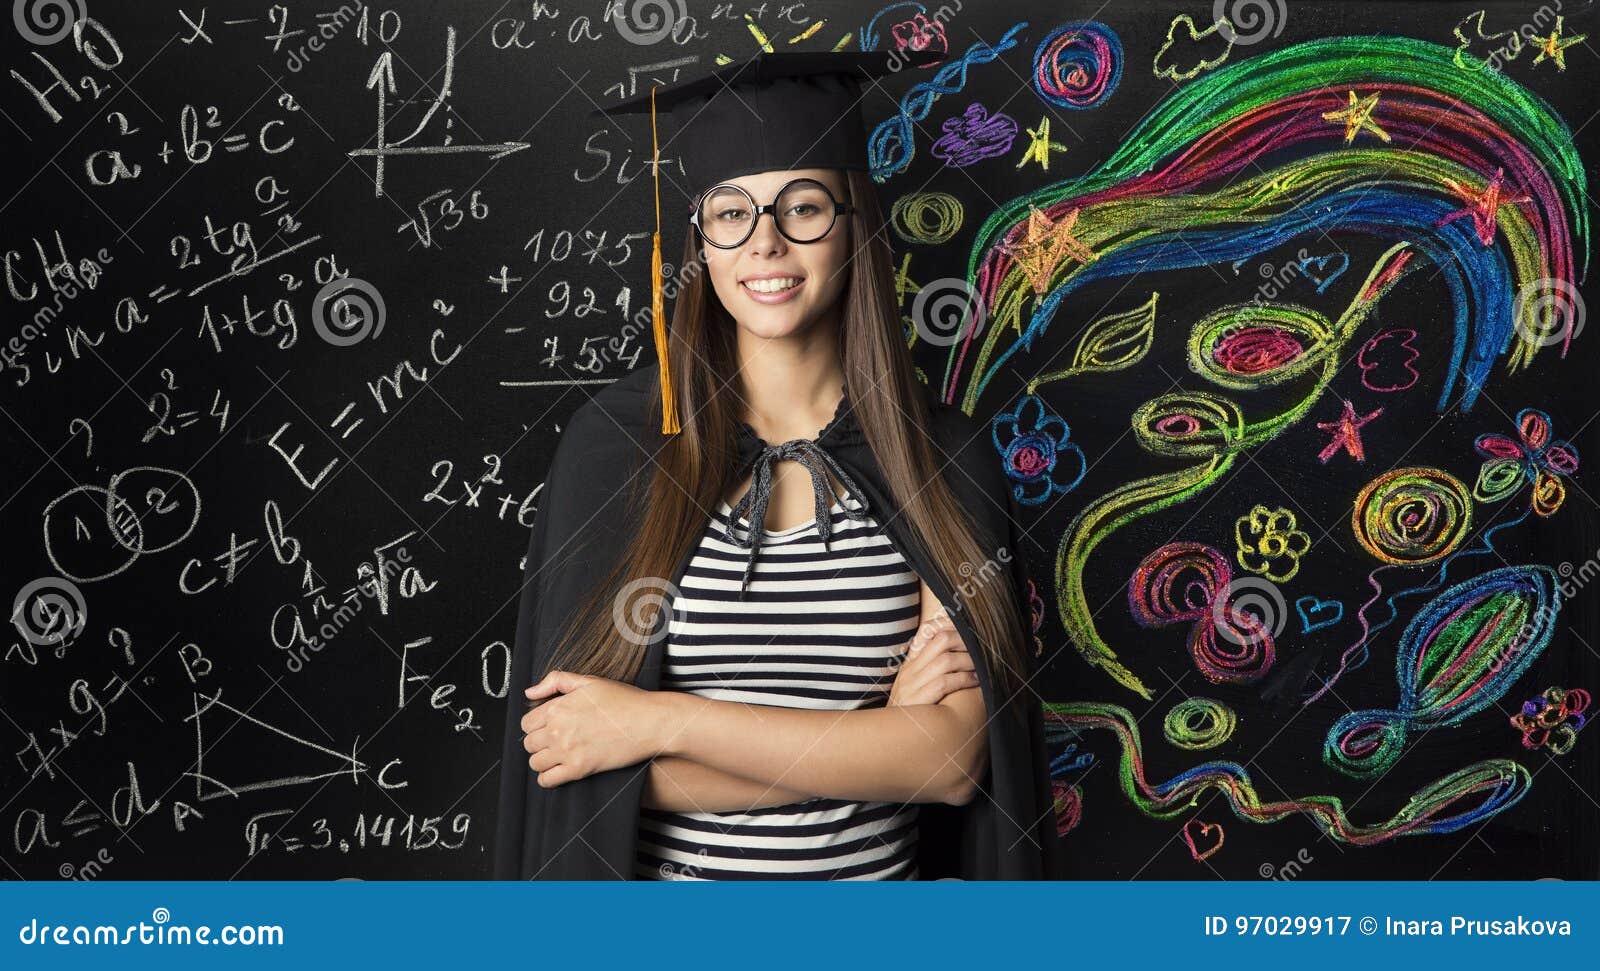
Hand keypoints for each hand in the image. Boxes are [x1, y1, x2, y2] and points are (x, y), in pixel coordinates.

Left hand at [520, 671, 665, 786]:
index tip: (548, 726)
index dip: (536, 725)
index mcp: (558, 707)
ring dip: (543, 760)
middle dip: (539, 742)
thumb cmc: (624, 700)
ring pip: (535, 762)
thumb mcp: (589, 681)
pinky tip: (558, 770)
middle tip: (555, 740)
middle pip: (528, 743)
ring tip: (558, 755)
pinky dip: (548, 778)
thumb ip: (555, 681)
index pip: (526, 723)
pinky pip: (547, 780)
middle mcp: (558, 730)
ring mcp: (567, 751)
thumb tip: (530, 692)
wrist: (649, 722)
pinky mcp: (579, 769)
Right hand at [887, 611, 978, 707]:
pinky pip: (944, 682)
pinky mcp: (917, 700)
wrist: (888, 739)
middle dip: (965, 641)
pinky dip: (963, 679)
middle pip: (940, 640)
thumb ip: (932, 671)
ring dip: (969, 661)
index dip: (949, 623)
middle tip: (982, 647)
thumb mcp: (916, 687)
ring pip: (945, 660)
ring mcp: (912, 684)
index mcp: (910, 663)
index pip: (927, 632)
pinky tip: (975, 682)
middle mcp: (910, 670)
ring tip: (981, 667)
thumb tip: (959, 657)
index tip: (968, 625)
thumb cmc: (911, 714)